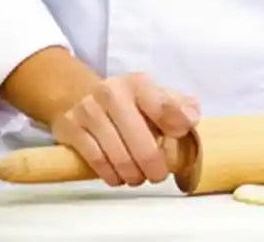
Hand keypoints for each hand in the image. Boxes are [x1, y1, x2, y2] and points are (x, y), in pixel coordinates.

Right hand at [49, 72, 199, 186]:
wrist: (75, 94)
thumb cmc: (124, 100)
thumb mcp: (152, 94)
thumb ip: (177, 105)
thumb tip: (192, 118)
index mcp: (139, 84)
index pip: (164, 106)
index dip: (177, 125)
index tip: (180, 138)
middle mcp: (113, 94)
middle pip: (141, 141)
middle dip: (154, 166)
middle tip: (158, 175)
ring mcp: (89, 111)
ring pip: (118, 155)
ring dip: (133, 174)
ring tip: (139, 178)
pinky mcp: (71, 128)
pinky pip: (96, 160)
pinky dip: (111, 175)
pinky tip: (119, 178)